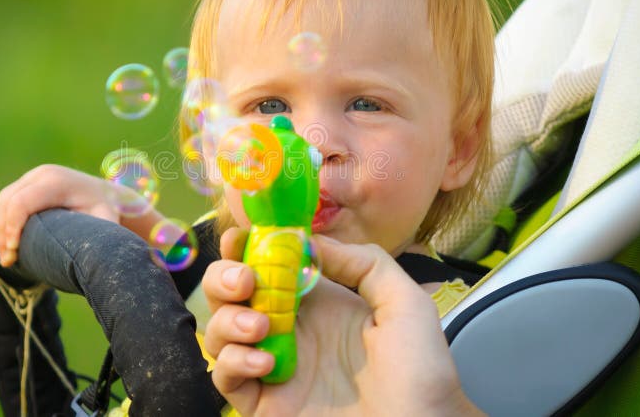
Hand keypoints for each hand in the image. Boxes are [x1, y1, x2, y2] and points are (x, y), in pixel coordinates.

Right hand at [0, 164, 162, 266]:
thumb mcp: (106, 222)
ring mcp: (34, 175)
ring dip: (0, 228)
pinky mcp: (29, 181)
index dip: (12, 228)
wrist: (108, 195)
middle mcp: (43, 173)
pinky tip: (7, 243)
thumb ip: (98, 235)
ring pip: (4, 200)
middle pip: (9, 201)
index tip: (14, 252)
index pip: (23, 202)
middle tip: (8, 260)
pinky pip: (7, 199)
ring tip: (7, 256)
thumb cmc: (107, 212)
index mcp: (58, 181)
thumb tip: (93, 260)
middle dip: (3, 232)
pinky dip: (3, 220)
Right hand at [202, 228, 482, 416]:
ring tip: (260, 326)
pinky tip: (266, 364)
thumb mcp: (404, 302)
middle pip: (229, 292)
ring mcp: (272, 364)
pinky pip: (226, 377)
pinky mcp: (264, 402)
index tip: (241, 238)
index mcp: (315, 299)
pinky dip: (233, 363)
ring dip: (227, 320)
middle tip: (244, 281)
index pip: (265, 263)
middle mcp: (287, 327)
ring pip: (219, 331)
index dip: (245, 247)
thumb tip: (310, 242)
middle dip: (223, 278)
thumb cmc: (421, 370)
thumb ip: (363, 263)